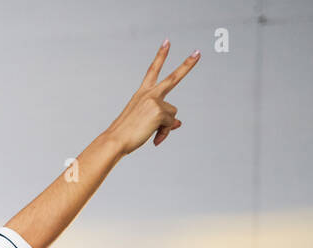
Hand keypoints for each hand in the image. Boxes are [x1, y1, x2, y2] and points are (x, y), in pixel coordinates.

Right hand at [104, 41, 199, 155]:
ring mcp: (154, 101)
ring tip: (150, 134)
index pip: (152, 71)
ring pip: (172, 113)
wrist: (115, 140)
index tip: (167, 42)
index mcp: (141, 93)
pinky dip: (164, 133)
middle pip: (173, 78)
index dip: (160, 56)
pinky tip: (154, 139)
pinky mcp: (159, 111)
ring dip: (165, 126)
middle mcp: (148, 94)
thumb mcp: (143, 122)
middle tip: (198, 53)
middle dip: (187, 65)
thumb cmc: (125, 133)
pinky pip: (171, 124)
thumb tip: (179, 122)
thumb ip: (162, 119)